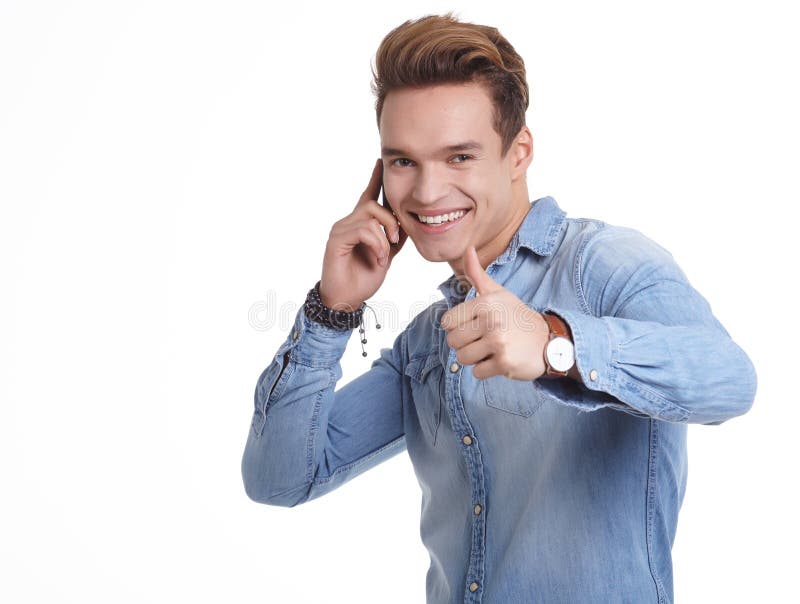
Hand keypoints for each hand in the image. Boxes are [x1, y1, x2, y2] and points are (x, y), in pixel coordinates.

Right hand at [319, 159, 407, 310]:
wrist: (348, 298)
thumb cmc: (363, 277)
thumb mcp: (387, 254)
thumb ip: (394, 237)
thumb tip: (407, 221)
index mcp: (361, 224)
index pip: (368, 195)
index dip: (375, 178)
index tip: (380, 161)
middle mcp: (348, 222)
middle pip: (373, 205)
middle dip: (392, 221)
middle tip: (396, 241)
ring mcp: (340, 230)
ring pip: (370, 217)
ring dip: (384, 238)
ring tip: (384, 256)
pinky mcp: (336, 240)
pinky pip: (363, 230)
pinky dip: (377, 245)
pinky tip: (378, 259)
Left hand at [440, 245, 549, 379]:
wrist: (549, 340)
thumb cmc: (516, 316)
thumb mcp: (498, 293)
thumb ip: (477, 273)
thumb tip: (467, 249)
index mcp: (485, 303)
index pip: (447, 322)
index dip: (458, 327)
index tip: (476, 325)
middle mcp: (491, 320)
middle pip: (453, 342)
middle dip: (466, 344)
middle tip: (486, 339)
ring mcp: (498, 342)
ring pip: (463, 358)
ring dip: (476, 358)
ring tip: (493, 349)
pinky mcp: (504, 362)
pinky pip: (477, 373)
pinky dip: (487, 370)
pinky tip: (502, 359)